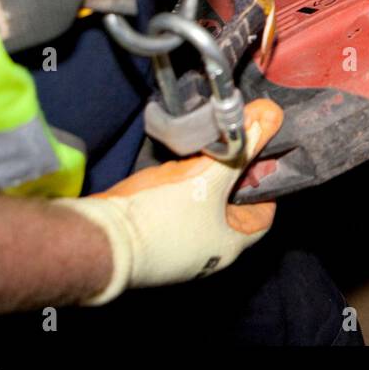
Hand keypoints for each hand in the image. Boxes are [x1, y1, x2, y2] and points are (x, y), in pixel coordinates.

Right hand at [54, 99, 282, 304]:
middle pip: (232, 209)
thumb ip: (240, 146)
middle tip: (233, 145)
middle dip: (233, 177)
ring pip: (203, 208)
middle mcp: (208, 254)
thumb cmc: (160, 216)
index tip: (261, 157)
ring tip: (205, 151)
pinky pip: (177, 212)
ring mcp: (179, 250)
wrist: (99, 239)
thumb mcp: (208, 177)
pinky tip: (175, 169)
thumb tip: (270, 115)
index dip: (266, 185)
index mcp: (229, 247)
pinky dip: (181, 190)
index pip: (263, 215)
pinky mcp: (153, 240)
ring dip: (204, 181)